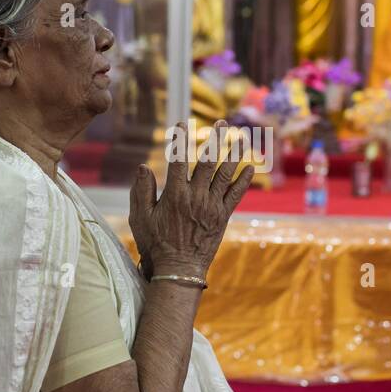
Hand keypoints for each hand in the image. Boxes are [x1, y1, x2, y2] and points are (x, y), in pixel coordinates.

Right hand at [128, 119, 254, 280]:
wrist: (179, 269)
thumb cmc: (156, 243)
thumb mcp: (140, 218)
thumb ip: (142, 191)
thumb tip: (142, 166)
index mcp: (175, 195)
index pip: (178, 160)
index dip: (180, 140)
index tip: (182, 124)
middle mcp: (196, 197)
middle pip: (207, 161)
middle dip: (214, 140)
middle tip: (221, 123)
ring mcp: (212, 206)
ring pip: (225, 175)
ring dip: (233, 154)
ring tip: (240, 138)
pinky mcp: (222, 217)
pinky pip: (235, 196)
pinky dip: (243, 182)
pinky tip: (250, 168)